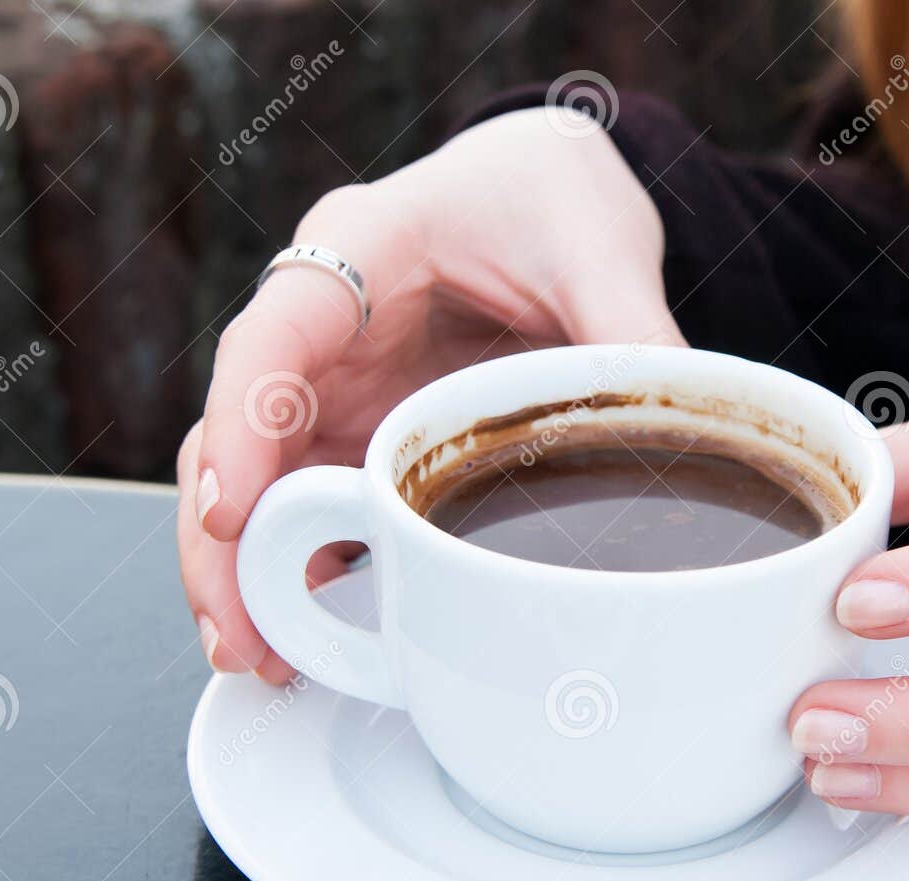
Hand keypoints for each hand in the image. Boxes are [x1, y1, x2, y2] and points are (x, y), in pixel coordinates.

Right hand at [178, 109, 683, 679]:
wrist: (543, 192)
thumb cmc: (548, 197)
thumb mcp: (597, 248)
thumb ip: (630, 331)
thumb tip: (684, 426)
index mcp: (361, 251)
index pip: (272, 342)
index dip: (244, 430)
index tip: (236, 516)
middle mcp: (323, 327)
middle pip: (235, 432)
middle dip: (223, 540)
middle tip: (246, 637)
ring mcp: (335, 386)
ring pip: (257, 480)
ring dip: (248, 571)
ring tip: (262, 660)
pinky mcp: (362, 433)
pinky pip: (311, 502)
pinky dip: (300, 567)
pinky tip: (308, 640)